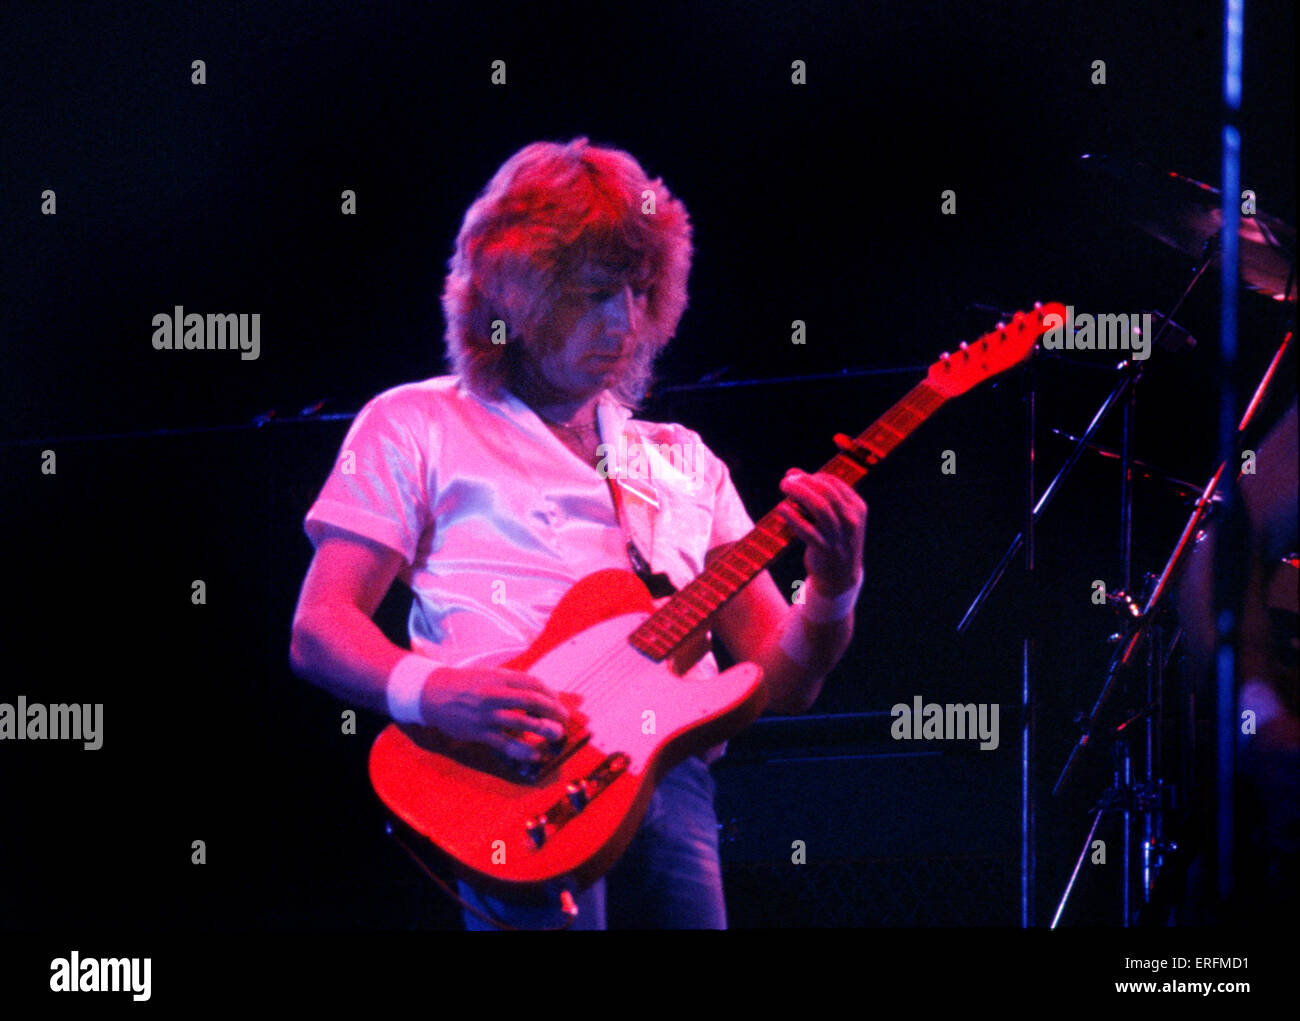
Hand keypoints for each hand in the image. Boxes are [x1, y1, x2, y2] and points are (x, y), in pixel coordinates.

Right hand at [419, 666, 569, 761]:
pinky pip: (505, 743)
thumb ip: (512, 683)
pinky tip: (534, 754)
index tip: (559, 704)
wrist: (432, 693)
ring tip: (556, 735)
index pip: (535, 684)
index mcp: (500, 677)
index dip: (552, 695)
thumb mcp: (490, 675)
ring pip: (523, 722)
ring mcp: (488, 714)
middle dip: (554, 712)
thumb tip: (539, 694)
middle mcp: (496, 694)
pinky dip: (523, 750)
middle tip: (564, 720)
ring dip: (543, 730)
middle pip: (533, 701)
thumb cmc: (465, 683)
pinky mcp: (480, 732)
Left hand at [775, 469, 866, 594]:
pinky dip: (793, 517)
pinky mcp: (825, 550)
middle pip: (826, 493)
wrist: (839, 577)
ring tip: (783, 488)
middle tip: (786, 481)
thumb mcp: (835, 517)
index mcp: (857, 508)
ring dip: (799, 493)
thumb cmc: (832, 539)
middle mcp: (851, 521)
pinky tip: (781, 509)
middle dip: (804, 482)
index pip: (835, 484)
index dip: (813, 476)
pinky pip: (807, 530)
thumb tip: (792, 474)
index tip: (795, 475)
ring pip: (819, 507)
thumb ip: (816, 496)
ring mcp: (840, 536)